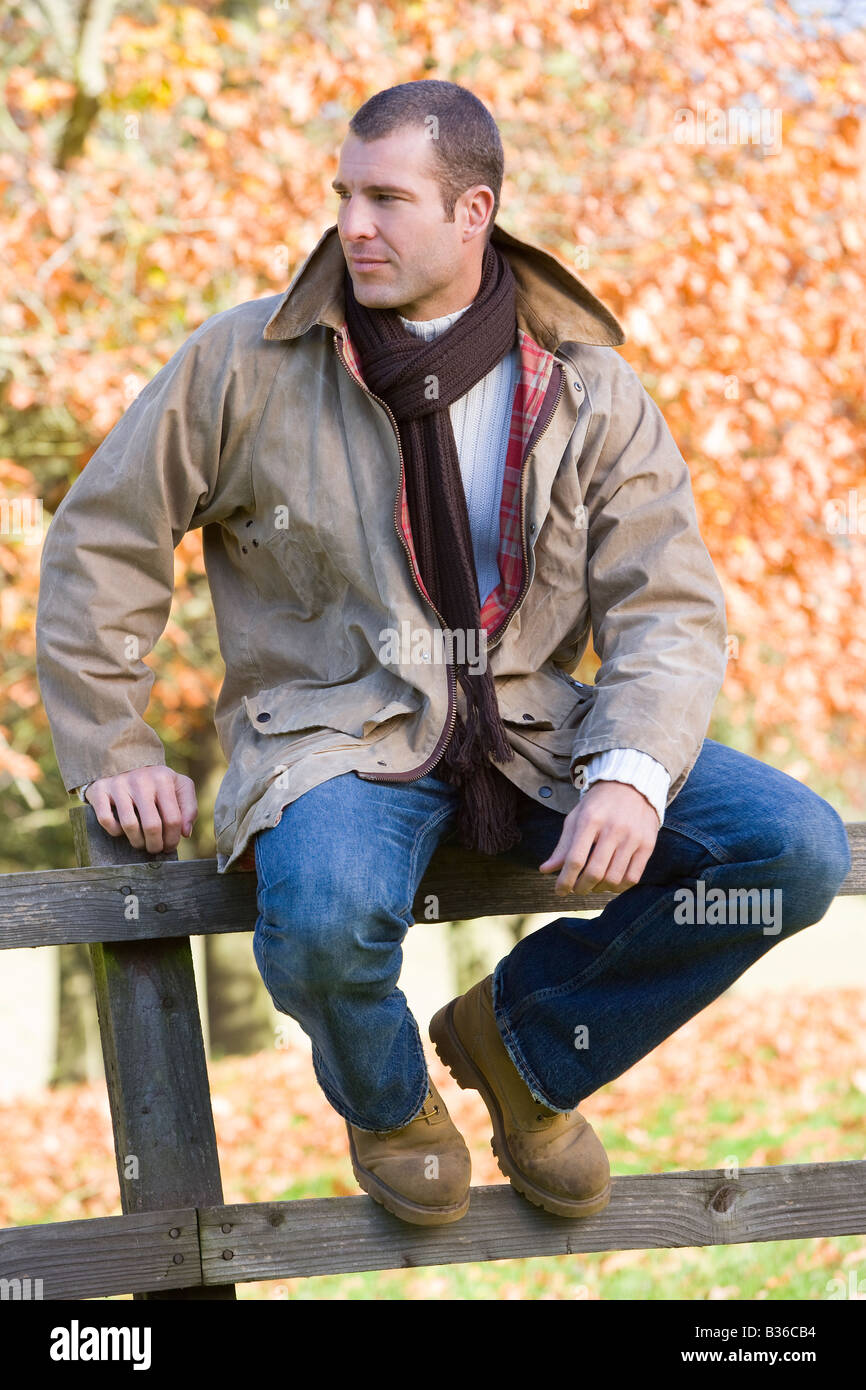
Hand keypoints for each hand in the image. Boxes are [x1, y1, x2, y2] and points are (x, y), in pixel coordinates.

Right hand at [84, 766, 197, 853]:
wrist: (125, 763)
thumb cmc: (158, 782)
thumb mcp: (179, 787)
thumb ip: (189, 808)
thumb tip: (185, 833)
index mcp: (163, 778)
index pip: (173, 819)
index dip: (172, 839)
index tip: (169, 846)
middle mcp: (141, 780)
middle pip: (152, 825)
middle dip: (155, 845)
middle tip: (155, 850)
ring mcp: (119, 784)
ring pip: (129, 825)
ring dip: (137, 842)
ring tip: (141, 844)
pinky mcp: (100, 790)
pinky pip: (106, 820)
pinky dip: (115, 832)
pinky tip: (122, 831)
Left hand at [539, 780, 659, 896]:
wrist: (633, 786)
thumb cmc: (599, 804)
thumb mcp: (576, 818)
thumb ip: (563, 846)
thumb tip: (545, 870)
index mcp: (590, 820)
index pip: (575, 859)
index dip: (565, 880)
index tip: (559, 891)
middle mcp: (613, 829)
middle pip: (594, 872)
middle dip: (581, 888)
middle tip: (576, 890)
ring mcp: (632, 838)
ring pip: (614, 879)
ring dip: (599, 889)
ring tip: (592, 885)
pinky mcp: (647, 845)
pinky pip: (633, 877)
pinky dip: (618, 887)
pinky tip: (610, 883)